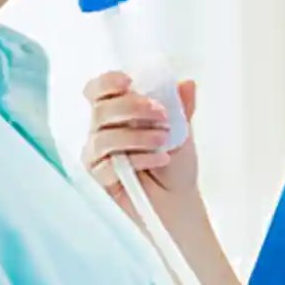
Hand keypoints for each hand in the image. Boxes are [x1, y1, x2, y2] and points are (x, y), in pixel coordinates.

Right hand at [81, 71, 198, 210]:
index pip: (98, 91)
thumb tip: (188, 84)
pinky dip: (140, 159)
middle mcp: (101, 132)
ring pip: (104, 137)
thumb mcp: (182, 132)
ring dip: (137, 135)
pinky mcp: (98, 180)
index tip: (129, 81)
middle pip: (100, 110)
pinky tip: (161, 159)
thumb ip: (181, 108)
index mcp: (117, 114)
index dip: (107, 82)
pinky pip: (109, 165)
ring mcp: (97, 156)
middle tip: (162, 114)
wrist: (179, 202)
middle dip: (132, 107)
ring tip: (164, 139)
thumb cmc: (175, 166)